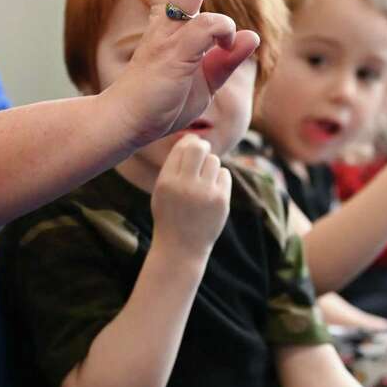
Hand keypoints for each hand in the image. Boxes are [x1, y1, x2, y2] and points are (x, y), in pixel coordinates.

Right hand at [104, 0, 259, 146]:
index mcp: (170, 28)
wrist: (127, 125)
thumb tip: (252, 34)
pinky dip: (223, 31)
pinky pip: (207, 30)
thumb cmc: (160, 105)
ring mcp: (169, 38)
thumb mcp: (205, 82)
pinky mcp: (175, 55)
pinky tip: (230, 38)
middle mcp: (167, 26)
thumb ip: (226, 59)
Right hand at [151, 135, 231, 261]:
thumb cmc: (169, 215)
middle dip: (203, 146)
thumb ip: (174, 166)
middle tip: (204, 150)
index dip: (189, 142)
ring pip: (214, 160)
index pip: (181, 148)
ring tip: (204, 179)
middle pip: (199, 148)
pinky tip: (212, 190)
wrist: (181, 248)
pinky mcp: (221, 200)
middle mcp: (185, 185)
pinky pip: (224, 174)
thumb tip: (193, 138)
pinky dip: (219, 179)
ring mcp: (204, 193)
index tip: (192, 145)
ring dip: (210, 165)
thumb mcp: (161, 191)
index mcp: (166, 181)